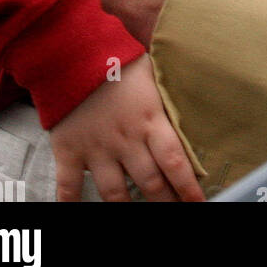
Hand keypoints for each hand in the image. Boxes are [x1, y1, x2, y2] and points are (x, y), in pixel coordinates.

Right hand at [50, 54, 204, 201]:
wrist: (72, 50)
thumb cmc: (117, 57)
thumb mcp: (152, 72)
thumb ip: (167, 95)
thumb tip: (192, 99)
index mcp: (149, 119)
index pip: (175, 161)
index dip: (188, 187)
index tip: (197, 202)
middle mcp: (125, 139)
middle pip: (150, 183)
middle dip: (165, 202)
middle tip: (174, 210)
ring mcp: (96, 149)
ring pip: (115, 193)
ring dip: (128, 209)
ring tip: (139, 215)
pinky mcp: (69, 151)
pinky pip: (69, 187)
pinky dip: (72, 204)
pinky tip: (80, 212)